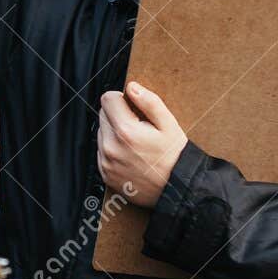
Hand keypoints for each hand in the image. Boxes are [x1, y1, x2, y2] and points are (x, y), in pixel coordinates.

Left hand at [97, 81, 187, 208]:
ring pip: (101, 133)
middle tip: (139, 127)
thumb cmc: (174, 157)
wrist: (176, 190)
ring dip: (114, 132)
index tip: (133, 108)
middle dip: (118, 115)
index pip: (107, 99)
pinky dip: (113, 149)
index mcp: (125, 131)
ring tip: (136, 143)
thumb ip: (149, 102)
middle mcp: (110, 147)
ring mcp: (106, 162)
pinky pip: (101, 152)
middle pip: (103, 115)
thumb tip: (131, 87)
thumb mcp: (168, 124)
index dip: (121, 99)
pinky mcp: (105, 174)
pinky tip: (131, 155)